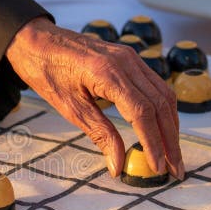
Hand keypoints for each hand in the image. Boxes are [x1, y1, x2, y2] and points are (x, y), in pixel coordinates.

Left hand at [6, 17, 183, 178]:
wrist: (36, 41)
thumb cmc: (47, 71)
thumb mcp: (70, 108)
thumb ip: (100, 134)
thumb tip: (118, 165)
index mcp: (107, 73)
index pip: (142, 113)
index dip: (153, 143)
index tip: (157, 167)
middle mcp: (126, 62)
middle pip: (161, 105)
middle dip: (170, 140)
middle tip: (174, 169)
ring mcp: (131, 57)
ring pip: (164, 94)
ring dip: (171, 126)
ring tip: (171, 154)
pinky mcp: (130, 58)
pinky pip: (155, 85)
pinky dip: (162, 109)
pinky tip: (162, 128)